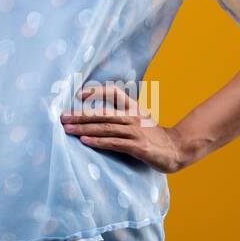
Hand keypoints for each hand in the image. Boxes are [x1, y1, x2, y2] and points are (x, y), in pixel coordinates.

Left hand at [59, 83, 184, 173]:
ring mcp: (136, 132)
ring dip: (84, 128)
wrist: (177, 149)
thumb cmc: (153, 135)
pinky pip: (114, 143)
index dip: (96, 91)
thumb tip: (96, 113)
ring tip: (67, 129)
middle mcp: (133, 117)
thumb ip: (121, 113)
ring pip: (106, 127)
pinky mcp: (138, 147)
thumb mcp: (139, 118)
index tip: (78, 95)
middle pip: (103, 113)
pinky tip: (85, 141)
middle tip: (62, 117)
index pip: (114, 92)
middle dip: (80, 115)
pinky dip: (98, 142)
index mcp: (133, 107)